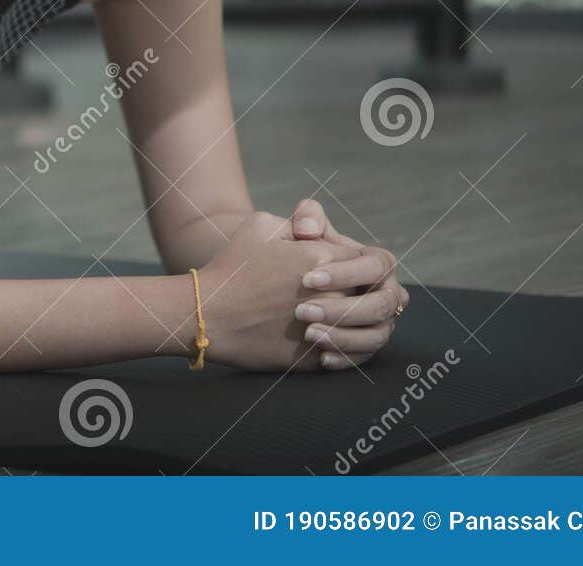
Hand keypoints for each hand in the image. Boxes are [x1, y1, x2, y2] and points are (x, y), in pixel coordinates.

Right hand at [194, 211, 367, 371]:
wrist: (206, 315)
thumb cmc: (231, 267)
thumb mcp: (262, 225)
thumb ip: (299, 223)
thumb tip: (319, 232)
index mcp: (322, 257)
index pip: (369, 261)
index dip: (362, 265)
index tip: (353, 269)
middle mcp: (331, 295)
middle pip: (375, 295)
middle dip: (369, 294)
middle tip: (363, 296)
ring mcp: (325, 329)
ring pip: (369, 331)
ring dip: (362, 325)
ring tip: (348, 321)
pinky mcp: (313, 358)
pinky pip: (347, 357)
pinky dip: (345, 351)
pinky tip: (329, 342)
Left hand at [285, 197, 407, 369]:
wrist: (280, 282)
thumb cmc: (294, 251)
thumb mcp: (298, 229)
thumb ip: (306, 217)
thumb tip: (308, 228)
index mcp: (377, 262)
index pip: (376, 265)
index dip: (345, 273)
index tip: (307, 279)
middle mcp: (385, 293)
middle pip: (381, 304)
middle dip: (344, 309)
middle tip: (302, 311)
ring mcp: (379, 321)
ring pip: (377, 335)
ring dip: (344, 336)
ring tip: (308, 333)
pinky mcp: (365, 344)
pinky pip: (364, 357)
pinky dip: (345, 358)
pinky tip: (320, 357)